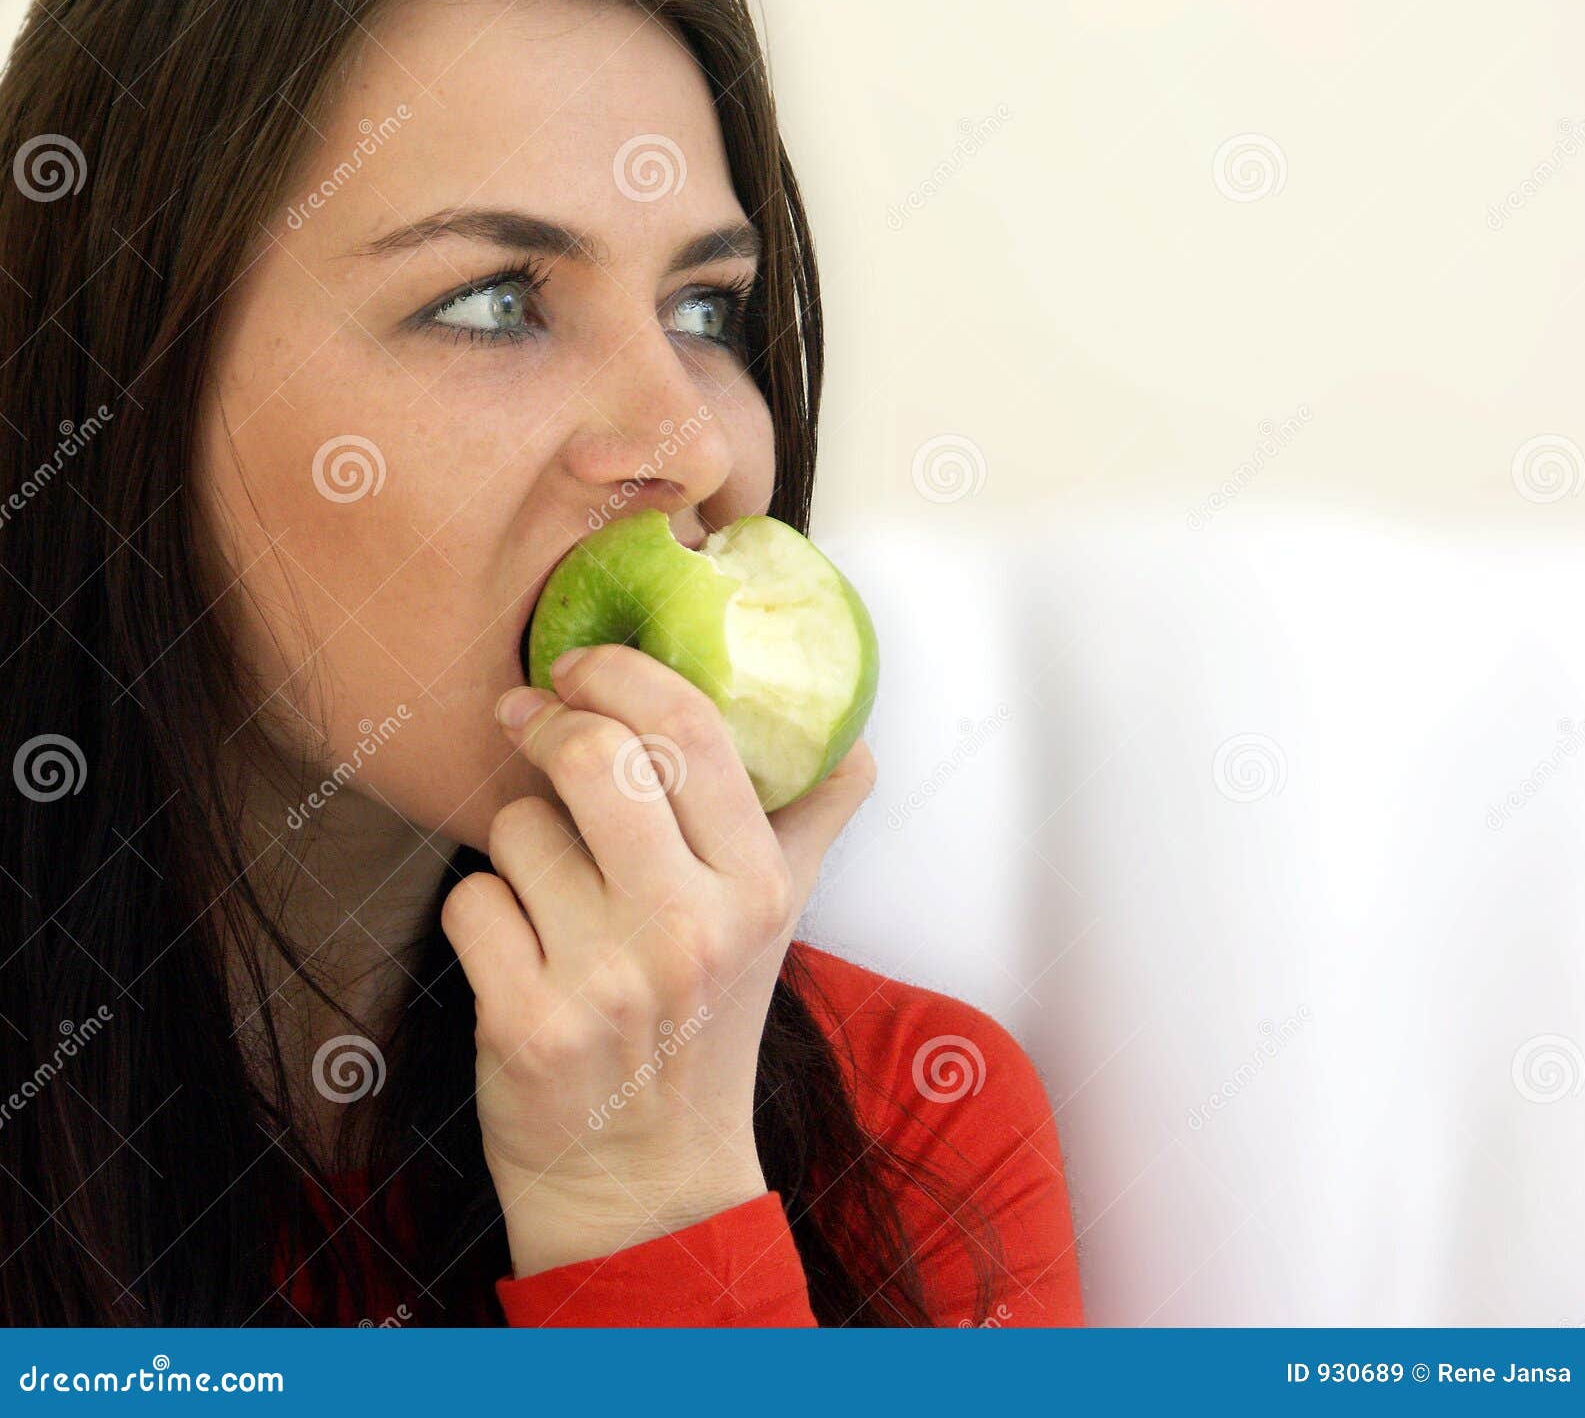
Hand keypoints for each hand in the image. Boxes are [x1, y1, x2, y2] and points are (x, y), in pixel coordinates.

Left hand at [440, 642, 875, 1277]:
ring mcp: (605, 980)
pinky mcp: (526, 1025)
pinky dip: (482, 912)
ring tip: (547, 884)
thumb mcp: (776, 924)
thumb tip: (852, 737)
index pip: (691, 731)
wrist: (646, 1179)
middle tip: (529, 721)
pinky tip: (516, 946)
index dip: (622, 674)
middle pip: (596, 757)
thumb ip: (810, 820)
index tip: (580, 665)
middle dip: (547, 723)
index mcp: (757, 888)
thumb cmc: (707, 1027)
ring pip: (518, 826)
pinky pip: (471, 901)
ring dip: (516, 837)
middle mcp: (690, 929)